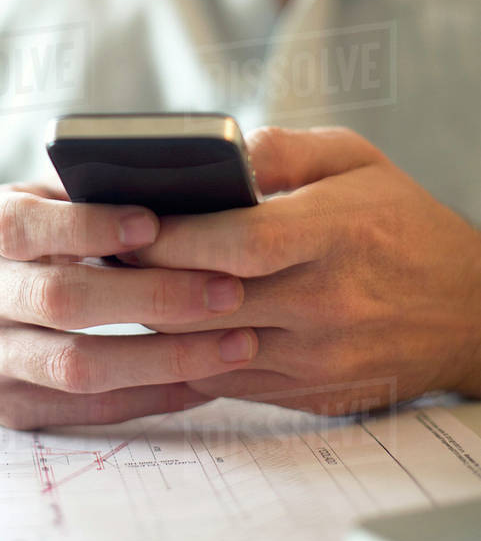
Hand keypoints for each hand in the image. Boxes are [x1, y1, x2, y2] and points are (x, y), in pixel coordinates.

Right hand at [0, 180, 260, 428]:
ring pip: (78, 367)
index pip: (22, 226)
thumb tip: (187, 185)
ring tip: (238, 342)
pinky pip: (91, 409)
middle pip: (60, 299)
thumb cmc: (43, 237)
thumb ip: (95, 191)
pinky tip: (209, 380)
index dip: (86, 226)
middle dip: (151, 296)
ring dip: (165, 357)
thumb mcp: (49, 202)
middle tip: (228, 290)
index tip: (155, 224)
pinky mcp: (7, 406)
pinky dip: (155, 394)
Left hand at [120, 127, 480, 414]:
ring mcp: (316, 356)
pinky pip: (224, 378)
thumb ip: (284, 149)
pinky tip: (154, 324)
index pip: (236, 241)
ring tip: (114, 285)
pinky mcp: (307, 392)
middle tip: (96, 252)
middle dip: (142, 277)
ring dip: (151, 318)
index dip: (171, 235)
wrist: (468, 311)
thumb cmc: (404, 222)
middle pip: (207, 298)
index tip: (125, 219)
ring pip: (204, 345)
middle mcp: (326, 302)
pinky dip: (181, 352)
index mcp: (337, 233)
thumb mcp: (357, 158)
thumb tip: (220, 153)